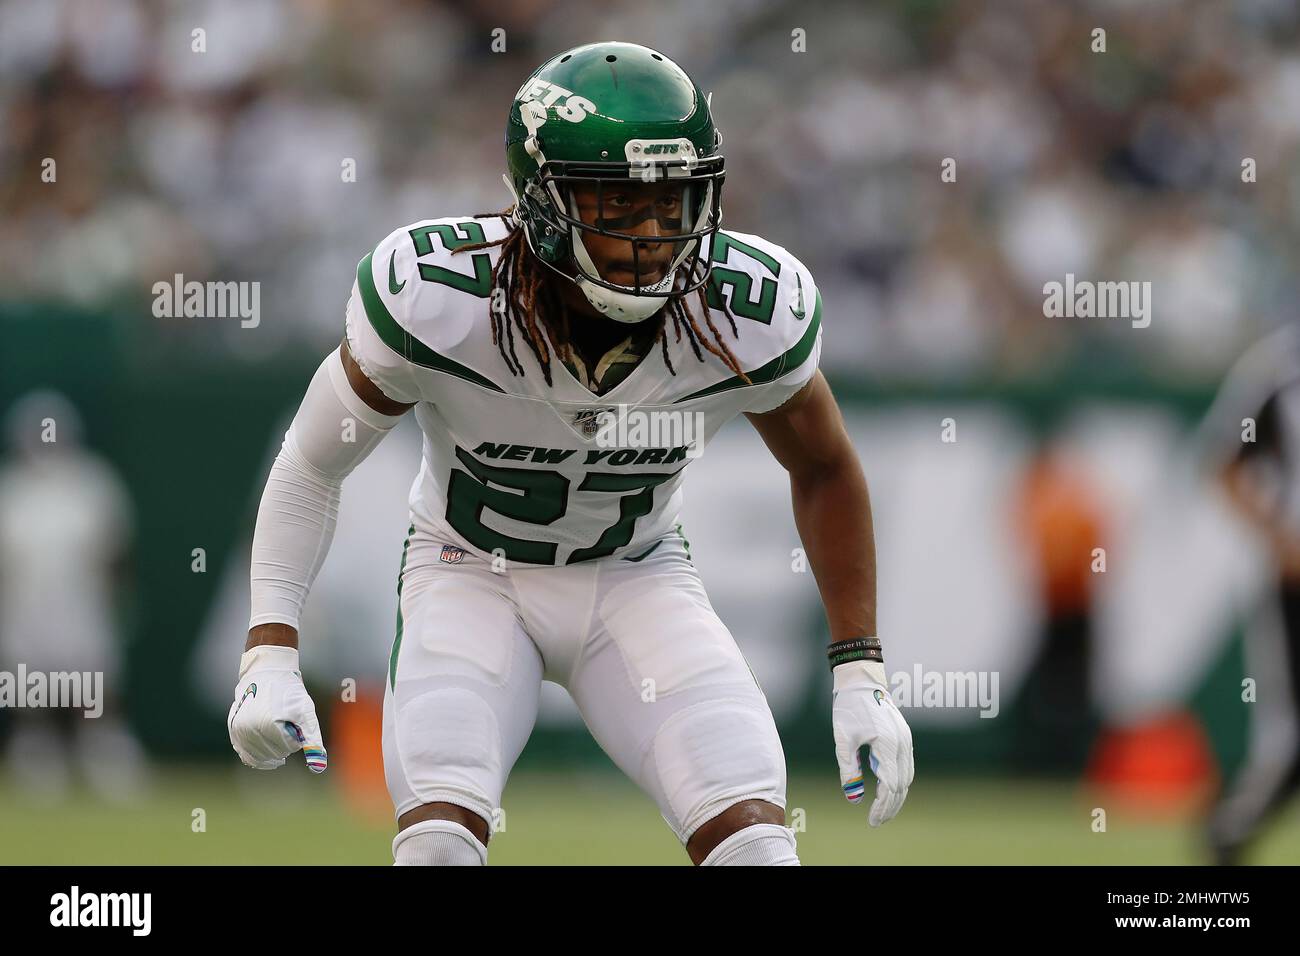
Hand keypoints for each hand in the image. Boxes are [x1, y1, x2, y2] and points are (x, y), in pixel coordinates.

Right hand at [228, 644, 327, 772]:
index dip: (297, 736)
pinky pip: (246, 756)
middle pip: (276, 754)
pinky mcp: (234, 731)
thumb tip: (319, 767)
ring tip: (274, 729)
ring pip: (261, 757)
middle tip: (285, 724)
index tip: (296, 722)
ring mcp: (240, 731)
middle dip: (285, 744)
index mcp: (270, 724)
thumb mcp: (305, 711)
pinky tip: (266, 752)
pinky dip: (257, 757)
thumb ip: (312, 739)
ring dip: (272, 749)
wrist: (266, 673)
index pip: (291, 747)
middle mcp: (252, 729)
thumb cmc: (289, 691)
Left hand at [832, 660, 912, 825]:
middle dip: (891, 806)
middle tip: (876, 821)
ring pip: (908, 777)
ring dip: (897, 796)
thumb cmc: (849, 709)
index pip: (890, 786)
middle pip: (902, 786)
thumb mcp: (843, 741)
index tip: (872, 821)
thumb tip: (854, 799)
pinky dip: (900, 781)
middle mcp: (902, 744)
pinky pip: (907, 766)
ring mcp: (907, 740)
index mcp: (887, 745)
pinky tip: (888, 789)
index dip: (882, 807)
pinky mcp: (905, 737)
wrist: (861, 681)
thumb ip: (848, 770)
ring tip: (883, 811)